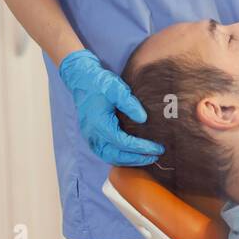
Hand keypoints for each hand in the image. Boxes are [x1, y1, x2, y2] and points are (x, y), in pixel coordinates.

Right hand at [58, 50, 163, 166]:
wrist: (82, 78)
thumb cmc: (99, 83)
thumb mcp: (117, 89)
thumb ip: (130, 104)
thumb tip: (143, 119)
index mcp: (99, 124)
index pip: (123, 142)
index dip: (141, 148)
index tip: (157, 148)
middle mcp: (93, 134)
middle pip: (116, 156)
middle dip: (137, 159)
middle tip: (155, 156)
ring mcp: (90, 136)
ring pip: (109, 157)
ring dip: (128, 160)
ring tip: (146, 158)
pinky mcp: (92, 136)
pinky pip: (105, 153)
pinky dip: (119, 157)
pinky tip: (132, 155)